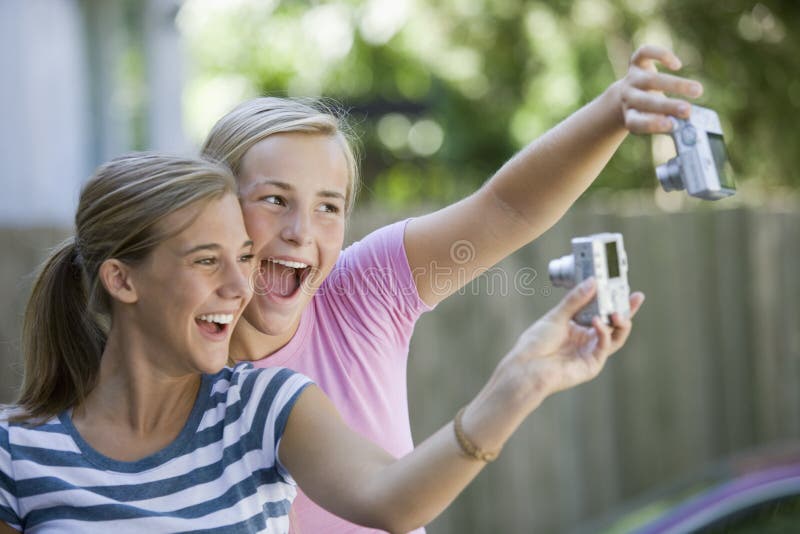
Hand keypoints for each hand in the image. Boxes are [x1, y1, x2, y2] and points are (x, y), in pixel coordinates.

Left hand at [500, 278, 644, 406]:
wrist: (527, 366)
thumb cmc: (536, 343)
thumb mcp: (557, 316)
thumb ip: (575, 300)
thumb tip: (593, 282)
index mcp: (578, 327)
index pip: (601, 311)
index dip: (613, 300)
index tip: (624, 287)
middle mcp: (587, 339)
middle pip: (614, 324)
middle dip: (626, 310)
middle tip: (635, 297)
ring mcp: (591, 352)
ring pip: (616, 337)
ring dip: (620, 323)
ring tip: (617, 312)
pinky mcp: (592, 364)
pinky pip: (604, 346)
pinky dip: (603, 333)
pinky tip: (597, 323)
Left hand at [614, 44, 703, 133]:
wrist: (625, 96)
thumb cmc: (648, 111)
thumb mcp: (655, 119)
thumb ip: (669, 119)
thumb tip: (690, 121)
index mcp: (629, 115)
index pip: (635, 122)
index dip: (651, 124)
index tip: (671, 126)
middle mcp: (627, 97)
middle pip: (644, 101)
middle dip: (667, 106)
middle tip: (688, 111)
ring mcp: (631, 79)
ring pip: (651, 80)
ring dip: (676, 85)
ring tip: (698, 90)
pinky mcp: (635, 62)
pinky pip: (645, 53)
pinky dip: (661, 55)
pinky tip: (677, 65)